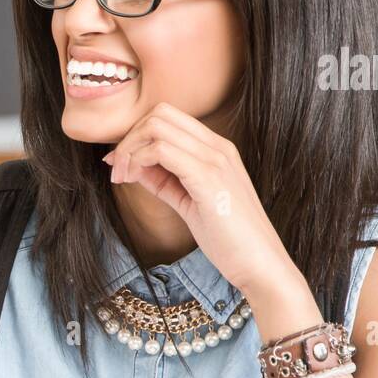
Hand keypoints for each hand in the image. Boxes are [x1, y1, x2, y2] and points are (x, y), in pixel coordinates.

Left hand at [102, 101, 303, 300]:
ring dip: (129, 149)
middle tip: (117, 168)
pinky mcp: (208, 178)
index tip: (120, 162)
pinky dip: (138, 161)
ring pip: (156, 127)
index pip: (169, 117)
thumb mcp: (188, 202)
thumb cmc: (228, 238)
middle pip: (160, 113)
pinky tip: (132, 181)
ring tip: (122, 177)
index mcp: (217, 149)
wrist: (260, 264)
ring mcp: (216, 159)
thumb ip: (164, 181)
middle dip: (129, 137)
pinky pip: (161, 151)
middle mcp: (218, 147)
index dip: (137, 134)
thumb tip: (133, 166)